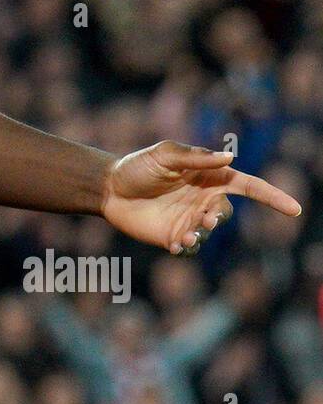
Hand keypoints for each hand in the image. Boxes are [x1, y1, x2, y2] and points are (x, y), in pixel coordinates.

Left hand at [100, 141, 301, 254]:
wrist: (109, 188)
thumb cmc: (138, 166)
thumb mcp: (165, 155)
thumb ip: (196, 157)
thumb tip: (230, 157)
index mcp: (209, 178)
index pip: (248, 187)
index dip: (272, 197)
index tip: (294, 209)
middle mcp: (203, 200)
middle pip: (226, 214)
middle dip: (219, 218)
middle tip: (204, 218)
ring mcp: (189, 220)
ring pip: (210, 234)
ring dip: (204, 235)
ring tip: (189, 234)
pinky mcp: (174, 237)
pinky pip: (192, 249)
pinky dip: (189, 248)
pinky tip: (176, 245)